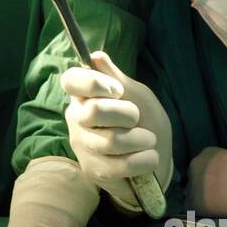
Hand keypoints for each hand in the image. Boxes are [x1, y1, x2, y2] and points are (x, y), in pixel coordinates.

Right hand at [61, 50, 172, 207]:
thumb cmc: (146, 122)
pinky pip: (120, 165)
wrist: (156, 159)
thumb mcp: (138, 96)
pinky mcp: (93, 170)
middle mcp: (76, 118)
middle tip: (137, 119)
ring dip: (141, 140)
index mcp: (84, 95)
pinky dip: (144, 160)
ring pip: (111, 140)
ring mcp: (82, 146)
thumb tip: (95, 56)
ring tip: (148, 140)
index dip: (93, 83)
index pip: (70, 80)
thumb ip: (117, 78)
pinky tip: (148, 158)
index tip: (117, 90)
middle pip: (95, 111)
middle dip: (128, 114)